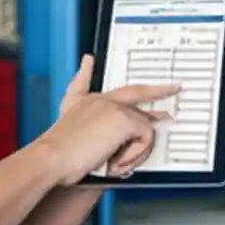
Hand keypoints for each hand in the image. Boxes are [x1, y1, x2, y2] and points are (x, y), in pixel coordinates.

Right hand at [40, 55, 176, 185]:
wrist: (51, 159)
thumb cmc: (57, 156)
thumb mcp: (69, 138)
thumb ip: (88, 130)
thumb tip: (102, 137)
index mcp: (80, 104)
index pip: (82, 82)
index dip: (85, 71)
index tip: (88, 60)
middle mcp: (97, 100)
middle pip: (134, 92)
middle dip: (158, 90)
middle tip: (173, 88)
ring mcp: (113, 107)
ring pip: (143, 127)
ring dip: (136, 150)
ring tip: (117, 164)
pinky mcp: (123, 119)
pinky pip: (145, 139)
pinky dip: (135, 155)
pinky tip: (117, 162)